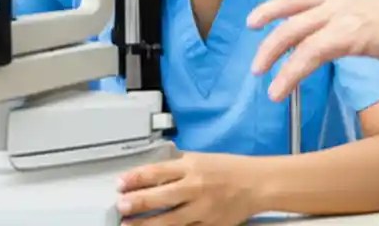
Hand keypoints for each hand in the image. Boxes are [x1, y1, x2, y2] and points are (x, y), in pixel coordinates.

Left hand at [116, 151, 256, 225]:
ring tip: (128, 225)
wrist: (258, 184)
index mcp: (192, 166)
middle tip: (120, 206)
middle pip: (161, 196)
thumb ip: (177, 167)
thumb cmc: (229, 169)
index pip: (157, 171)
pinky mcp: (210, 225)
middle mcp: (196, 187)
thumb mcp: (201, 159)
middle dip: (137, 202)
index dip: (136, 178)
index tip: (120, 184)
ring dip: (146, 224)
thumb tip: (148, 175)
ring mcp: (203, 209)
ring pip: (170, 220)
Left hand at [247, 0, 378, 100]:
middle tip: (256, 60)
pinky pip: (308, 55)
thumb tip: (336, 35)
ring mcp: (340, 14)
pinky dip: (290, 73)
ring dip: (274, 58)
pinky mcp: (346, 35)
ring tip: (265, 79)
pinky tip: (282, 88)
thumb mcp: (371, 10)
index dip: (273, 7)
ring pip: (293, 35)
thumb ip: (349, 17)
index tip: (256, 18)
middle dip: (268, 38)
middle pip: (288, 15)